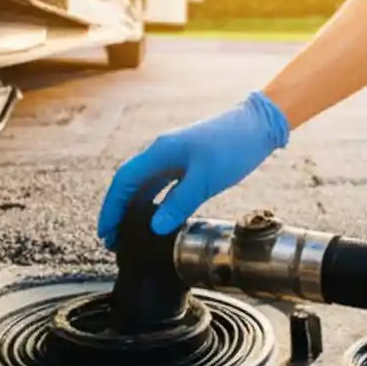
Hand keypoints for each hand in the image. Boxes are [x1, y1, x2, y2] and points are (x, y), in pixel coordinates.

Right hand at [97, 91, 289, 247]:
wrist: (260, 125)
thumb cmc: (234, 146)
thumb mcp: (206, 178)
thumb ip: (179, 203)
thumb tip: (155, 228)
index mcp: (160, 152)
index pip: (124, 181)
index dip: (111, 207)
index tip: (106, 232)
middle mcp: (163, 153)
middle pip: (131, 184)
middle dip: (119, 212)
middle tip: (114, 240)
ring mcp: (176, 157)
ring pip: (147, 186)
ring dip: (136, 209)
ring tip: (132, 235)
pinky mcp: (189, 163)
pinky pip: (164, 185)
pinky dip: (156, 203)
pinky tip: (159, 219)